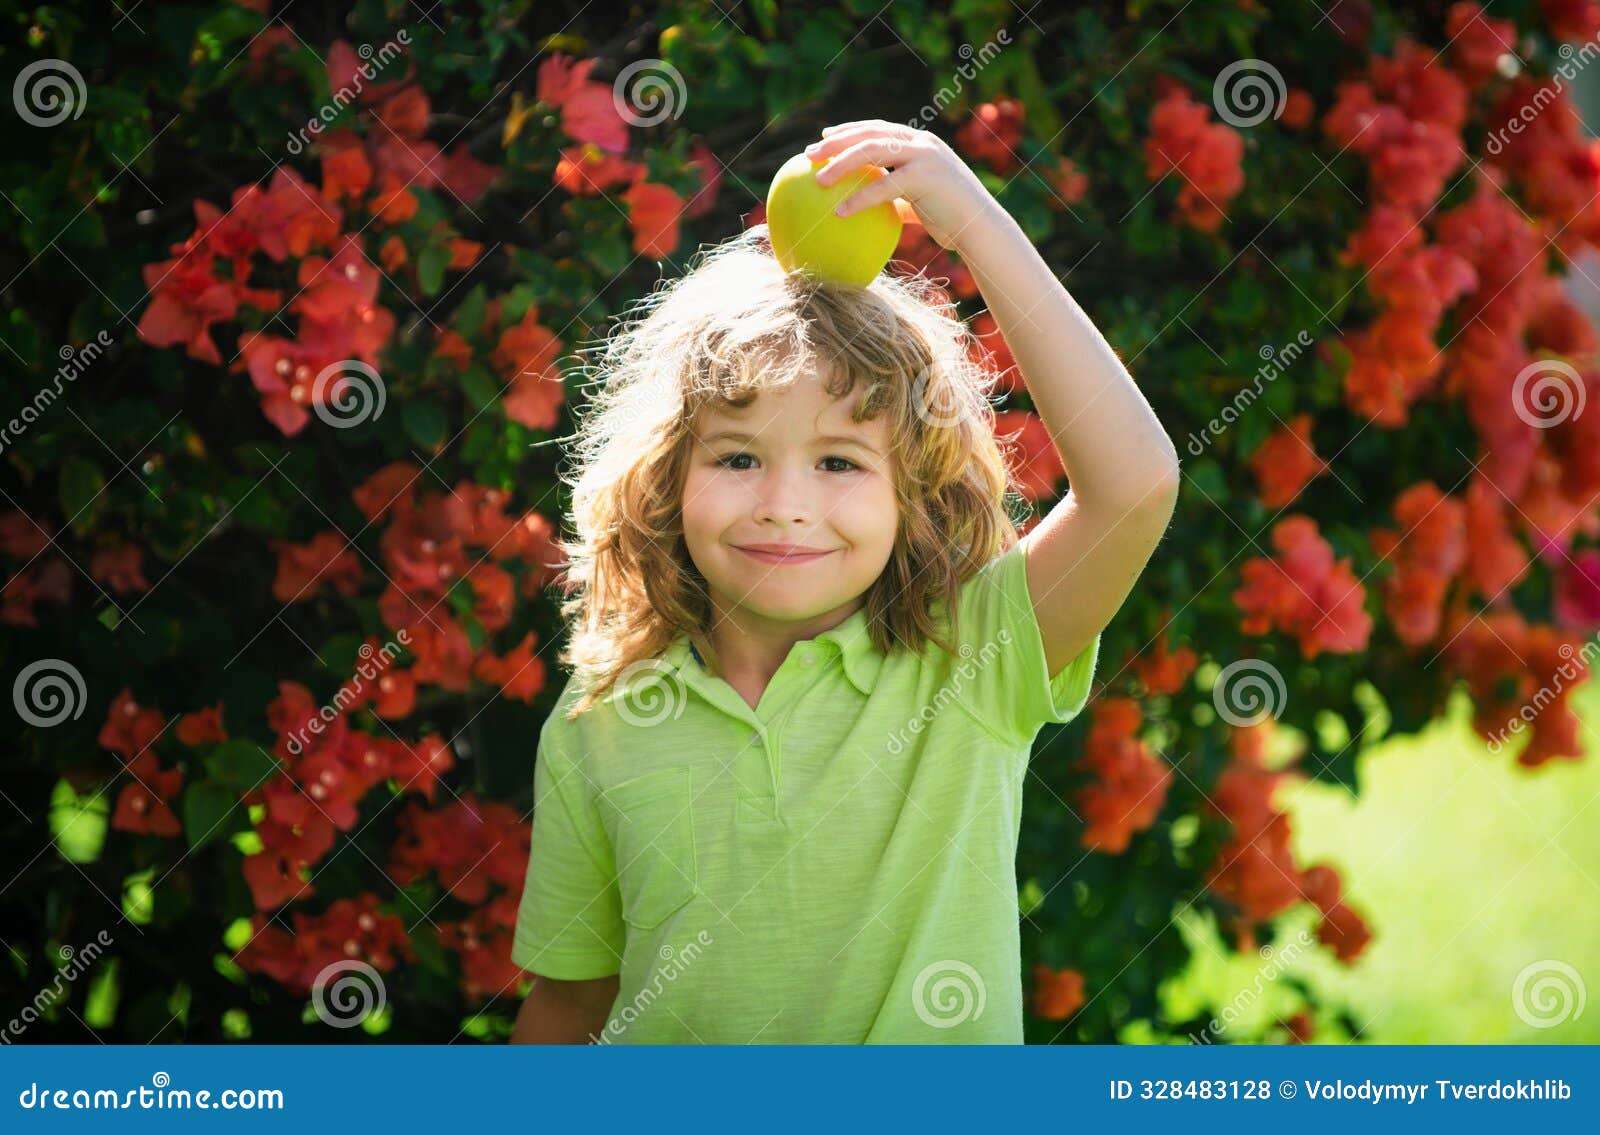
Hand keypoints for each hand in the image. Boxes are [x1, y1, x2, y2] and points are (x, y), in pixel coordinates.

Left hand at [805, 120, 999, 253]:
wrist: (981, 228)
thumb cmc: (952, 220)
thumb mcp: (921, 202)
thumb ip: (899, 198)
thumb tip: (871, 208)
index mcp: (919, 143)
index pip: (879, 128)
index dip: (850, 129)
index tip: (824, 136)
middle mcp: (921, 143)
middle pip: (870, 134)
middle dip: (836, 141)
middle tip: (809, 155)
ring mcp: (924, 156)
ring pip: (872, 152)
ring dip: (841, 164)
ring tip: (818, 181)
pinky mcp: (925, 177)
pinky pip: (883, 186)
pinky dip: (859, 198)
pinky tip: (839, 212)